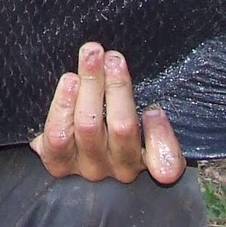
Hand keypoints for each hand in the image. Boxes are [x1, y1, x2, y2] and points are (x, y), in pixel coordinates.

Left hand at [29, 43, 184, 184]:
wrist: (65, 138)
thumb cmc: (109, 114)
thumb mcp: (134, 109)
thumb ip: (139, 99)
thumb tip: (132, 71)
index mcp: (147, 160)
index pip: (167, 164)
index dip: (161, 137)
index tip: (154, 110)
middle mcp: (120, 169)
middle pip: (122, 128)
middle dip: (117, 86)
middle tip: (112, 58)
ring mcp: (89, 168)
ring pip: (89, 126)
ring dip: (90, 85)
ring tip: (90, 57)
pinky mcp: (58, 163)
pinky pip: (59, 134)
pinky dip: (64, 104)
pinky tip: (70, 81)